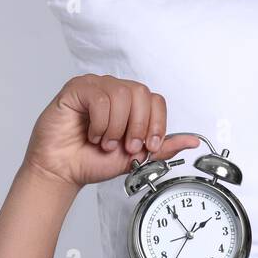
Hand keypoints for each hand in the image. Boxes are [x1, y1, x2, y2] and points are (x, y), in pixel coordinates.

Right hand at [24, 74, 201, 188]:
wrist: (64, 171)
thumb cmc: (93, 160)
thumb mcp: (137, 157)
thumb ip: (163, 147)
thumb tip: (193, 142)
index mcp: (131, 105)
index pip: (156, 100)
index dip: (156, 124)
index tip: (149, 146)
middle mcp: (115, 91)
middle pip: (142, 93)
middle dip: (139, 126)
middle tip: (127, 146)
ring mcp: (95, 87)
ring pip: (121, 94)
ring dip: (117, 126)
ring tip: (105, 142)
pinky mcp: (77, 89)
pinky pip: (99, 97)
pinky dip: (100, 122)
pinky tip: (92, 134)